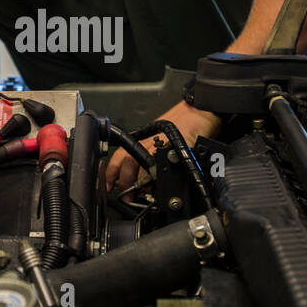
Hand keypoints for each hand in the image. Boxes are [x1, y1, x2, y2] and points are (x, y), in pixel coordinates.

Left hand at [104, 100, 220, 192]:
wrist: (198, 111)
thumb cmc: (180, 122)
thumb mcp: (157, 136)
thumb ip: (146, 153)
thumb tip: (136, 176)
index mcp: (142, 139)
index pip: (119, 157)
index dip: (111, 172)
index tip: (107, 186)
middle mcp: (149, 143)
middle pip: (130, 163)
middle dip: (126, 182)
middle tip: (127, 196)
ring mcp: (163, 146)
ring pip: (146, 166)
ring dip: (143, 183)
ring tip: (145, 193)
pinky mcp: (178, 149)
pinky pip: (168, 165)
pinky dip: (164, 177)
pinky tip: (163, 184)